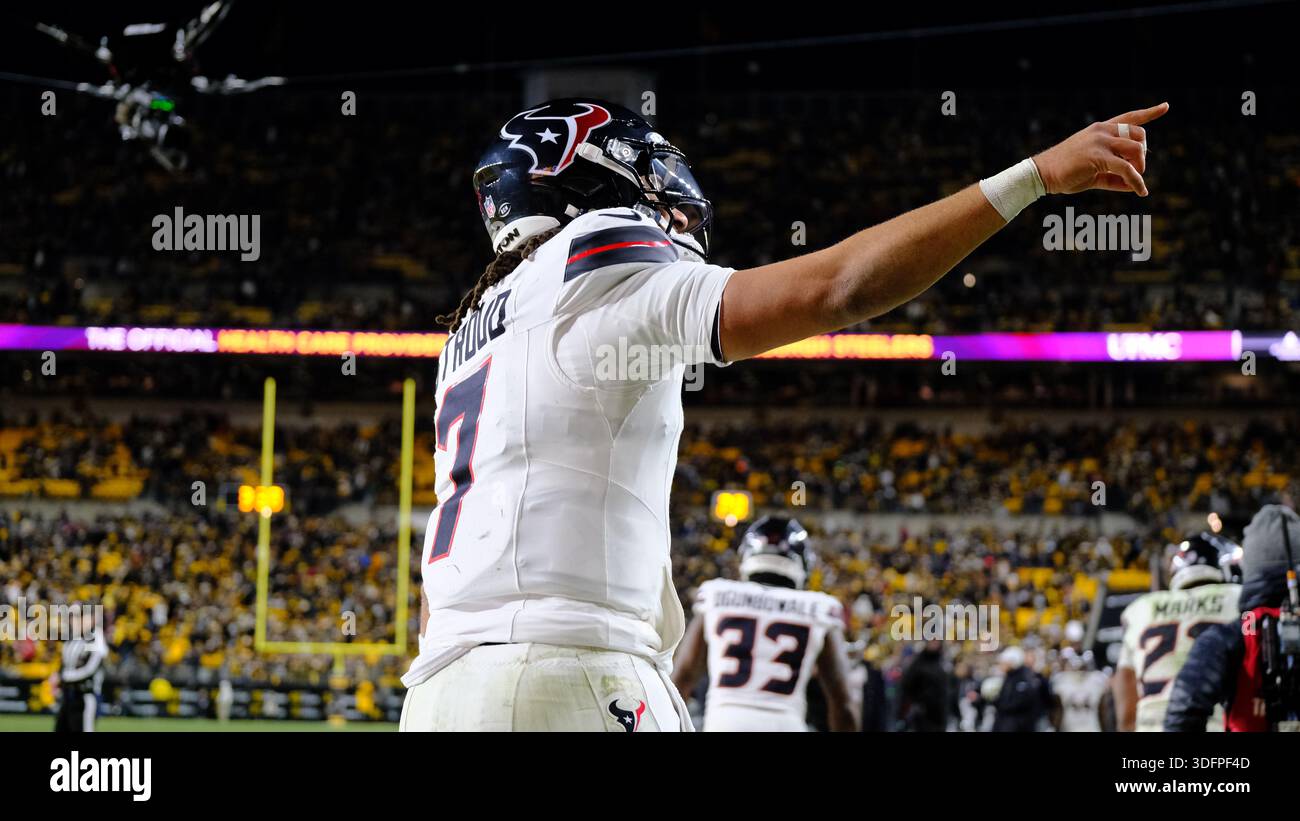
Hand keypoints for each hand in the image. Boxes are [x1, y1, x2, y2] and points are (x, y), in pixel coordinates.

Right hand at [1033, 102, 1168, 196]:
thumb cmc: (1064, 174)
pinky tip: (1140, 191)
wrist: (1042, 174)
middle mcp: (1102, 131)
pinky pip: (1127, 169)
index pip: (1129, 117)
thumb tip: (1134, 185)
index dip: (1149, 113)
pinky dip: (1137, 181)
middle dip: (1143, 153)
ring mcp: (1100, 142)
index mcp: (1100, 130)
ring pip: (1136, 149)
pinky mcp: (1099, 157)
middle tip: (1137, 170)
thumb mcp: (1093, 173)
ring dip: (1141, 167)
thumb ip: (1114, 177)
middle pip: (1138, 135)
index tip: (1166, 107)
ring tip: (1136, 181)